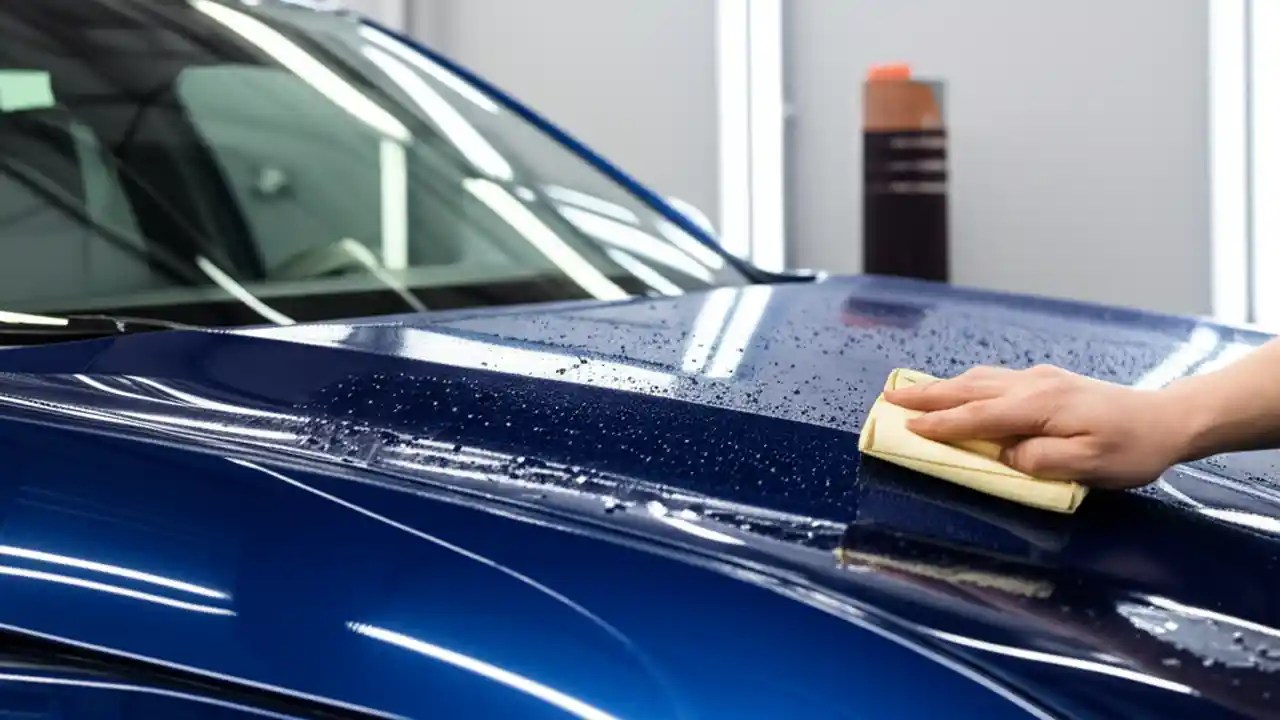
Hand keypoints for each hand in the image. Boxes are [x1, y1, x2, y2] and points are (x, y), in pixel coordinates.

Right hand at [883, 365, 1189, 488]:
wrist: (1167, 420)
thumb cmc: (1130, 449)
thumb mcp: (1087, 466)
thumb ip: (1039, 461)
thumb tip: (1005, 455)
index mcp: (1038, 406)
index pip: (976, 416)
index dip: (938, 423)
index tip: (902, 425)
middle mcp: (1033, 385)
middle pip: (968, 389)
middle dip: (926, 395)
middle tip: (888, 398)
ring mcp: (1040, 379)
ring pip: (979, 379)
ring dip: (943, 387)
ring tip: (912, 393)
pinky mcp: (1048, 382)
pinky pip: (994, 380)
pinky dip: (966, 384)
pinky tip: (960, 389)